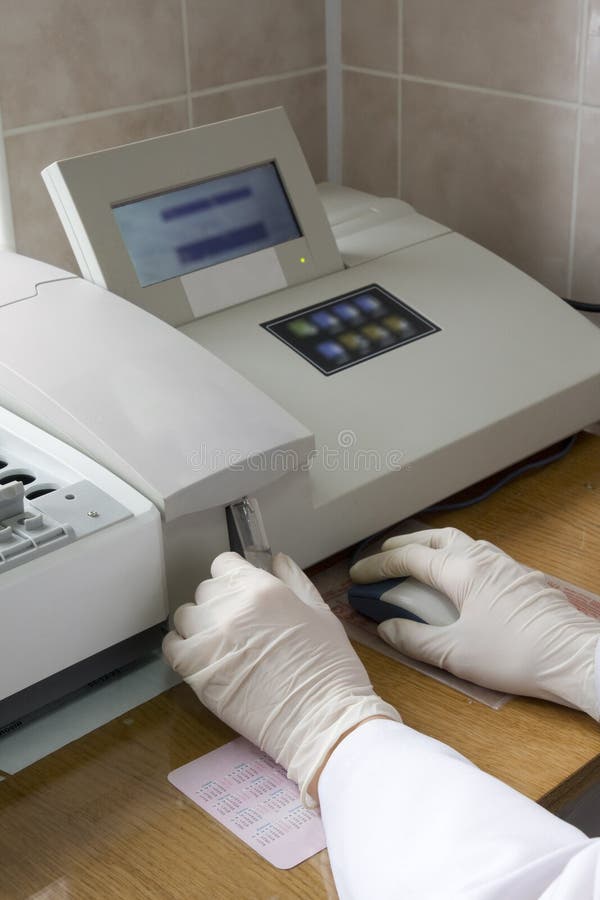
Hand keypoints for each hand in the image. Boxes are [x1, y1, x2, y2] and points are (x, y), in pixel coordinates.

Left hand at [163, 552, 399, 803]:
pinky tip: (203, 660)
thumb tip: (276, 559)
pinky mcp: (195, 669)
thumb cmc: (329, 668)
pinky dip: (182, 649)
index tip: (241, 594)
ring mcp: (209, 637)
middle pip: (205, 590)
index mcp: (262, 588)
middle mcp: (230, 606)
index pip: (224, 564)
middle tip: (239, 627)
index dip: (232, 578)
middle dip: (219, 603)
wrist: (322, 719)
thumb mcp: (320, 613)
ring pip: (186, 616)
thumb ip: (295, 582)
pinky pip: (172, 646)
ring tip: (220, 646)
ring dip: (199, 626)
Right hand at [350, 528, 599, 718]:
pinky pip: (478, 553)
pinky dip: (456, 555)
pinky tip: (457, 576)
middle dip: (403, 543)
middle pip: (433, 537)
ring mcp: (504, 564)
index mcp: (461, 570)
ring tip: (416, 559)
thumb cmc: (517, 655)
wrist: (573, 657)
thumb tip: (388, 628)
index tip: (358, 574)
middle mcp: (482, 558)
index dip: (378, 564)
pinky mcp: (520, 577)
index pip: (409, 557)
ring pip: (459, 541)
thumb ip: (415, 639)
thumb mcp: (455, 654)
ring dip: (431, 545)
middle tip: (382, 556)